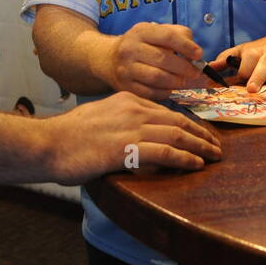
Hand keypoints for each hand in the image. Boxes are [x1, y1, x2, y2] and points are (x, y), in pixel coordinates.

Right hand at [46, 92, 222, 184]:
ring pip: (177, 134)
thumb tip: (133, 137)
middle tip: (216, 146)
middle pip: (178, 120)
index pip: (166, 110)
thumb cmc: (68, 136)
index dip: (188, 122)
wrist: (48, 144)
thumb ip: (119, 122)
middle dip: (201, 133)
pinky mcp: (128, 149)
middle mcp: (133, 109)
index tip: (200, 133)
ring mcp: (132, 128)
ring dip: (200, 146)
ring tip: (214, 156)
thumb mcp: (98, 118)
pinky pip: (166, 152)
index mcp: (126, 99)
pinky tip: (196, 165)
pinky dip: (185, 159)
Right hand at [103, 22, 211, 99]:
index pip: (167, 36)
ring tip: (183, 81)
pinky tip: (170, 88)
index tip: (199, 54)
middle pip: (163, 59)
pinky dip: (165, 92)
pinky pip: (150, 93)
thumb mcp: (156, 32)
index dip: (186, 46)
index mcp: (140, 31)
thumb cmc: (142, 45)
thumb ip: (178, 35)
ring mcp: (125, 69)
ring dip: (176, 81)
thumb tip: (196, 52)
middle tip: (195, 72)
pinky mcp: (125, 86)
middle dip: (184, 67)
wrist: (110, 59)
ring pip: (157, 78)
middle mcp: (130, 48)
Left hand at [211, 33, 265, 92]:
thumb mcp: (245, 50)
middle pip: (264, 63)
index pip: (248, 58)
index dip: (243, 70)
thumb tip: (208, 67)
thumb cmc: (265, 49)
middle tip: (251, 88)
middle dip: (258, 76)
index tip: (238, 80)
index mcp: (256, 51)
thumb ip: (227, 58)